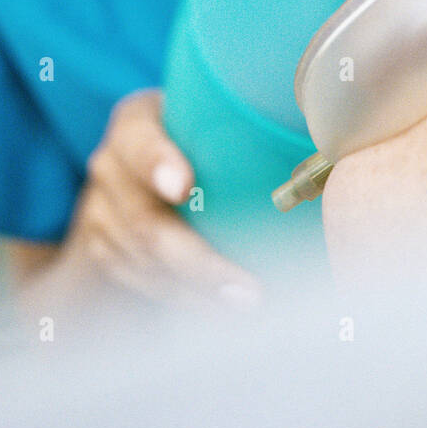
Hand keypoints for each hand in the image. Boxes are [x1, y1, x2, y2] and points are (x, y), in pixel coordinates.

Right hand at [43, 89, 261, 310]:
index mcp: (135, 123)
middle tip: (248, 291)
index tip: (181, 188)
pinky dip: (186, 301)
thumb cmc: (193, 134)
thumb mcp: (204, 113)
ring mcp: (101, 215)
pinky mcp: (105, 253)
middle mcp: (110, 167)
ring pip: (146, 265)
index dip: (157, 163)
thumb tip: (325, 135)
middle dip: (198, 263)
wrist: (132, 167)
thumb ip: (243, 122)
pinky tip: (224, 314)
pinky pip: (146, 285)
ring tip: (249, 308)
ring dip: (198, 293)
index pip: (140, 142)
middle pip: (146, 223)